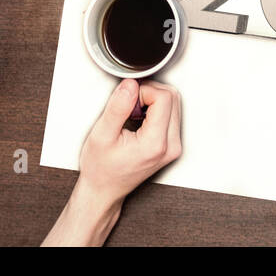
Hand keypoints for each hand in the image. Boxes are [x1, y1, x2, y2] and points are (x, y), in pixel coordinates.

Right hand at [77, 79, 182, 206]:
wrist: (104, 190)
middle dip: (149, 94)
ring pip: (174, 104)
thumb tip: (130, 85)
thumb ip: (118, 107)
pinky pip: (171, 114)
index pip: (164, 97)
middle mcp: (171, 146)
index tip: (127, 102)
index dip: (143, 91)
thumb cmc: (101, 169)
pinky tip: (139, 121)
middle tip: (128, 109)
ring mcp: (174, 146)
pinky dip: (155, 110)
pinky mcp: (172, 145)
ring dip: (152, 101)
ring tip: (132, 117)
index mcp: (155, 144)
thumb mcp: (101, 135)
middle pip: (172, 98)